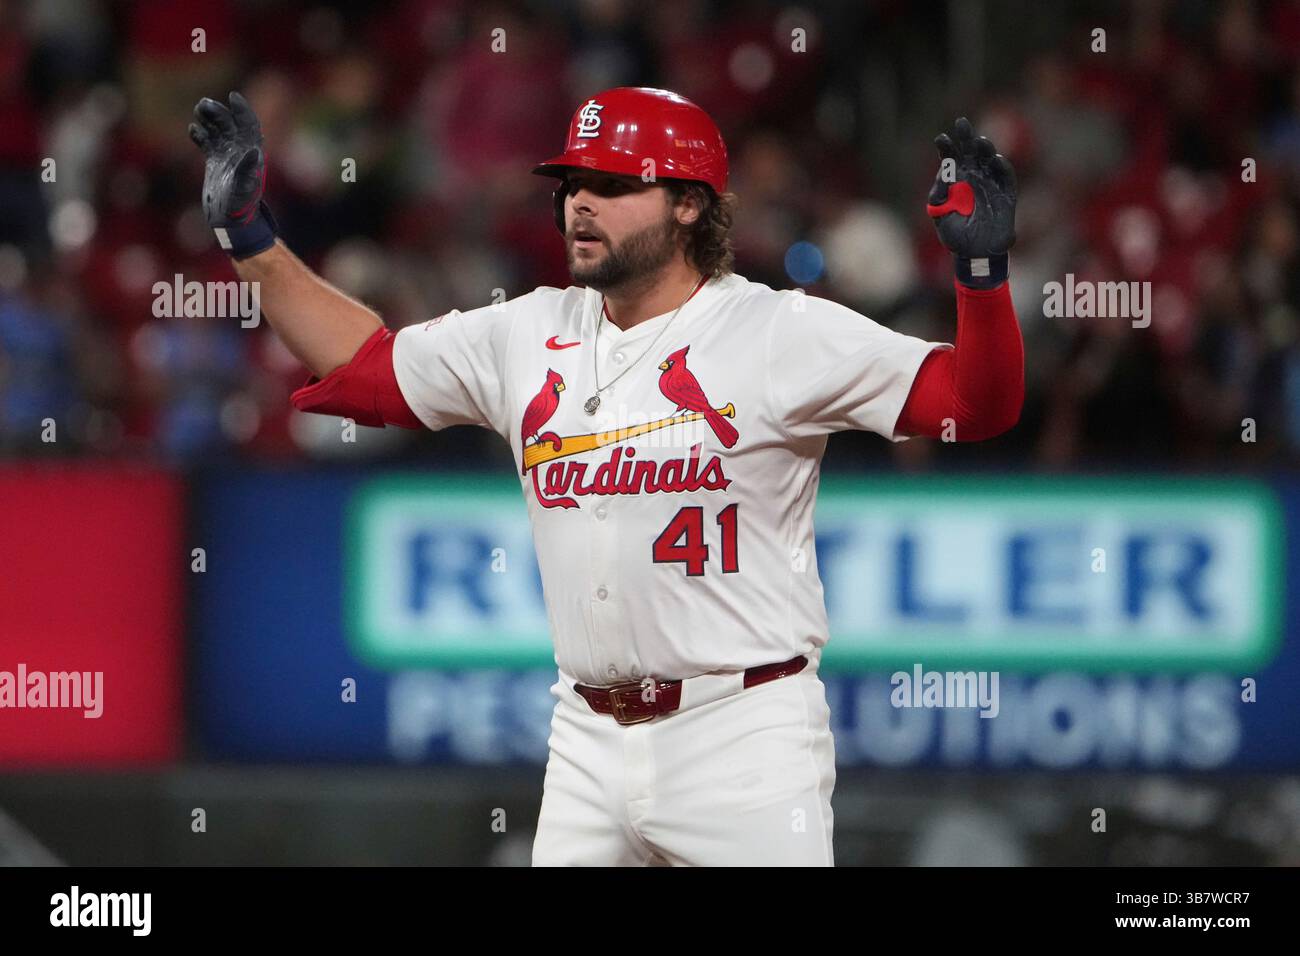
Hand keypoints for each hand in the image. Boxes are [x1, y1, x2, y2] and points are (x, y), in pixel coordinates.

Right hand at [188, 92, 276, 258]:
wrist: (231, 223)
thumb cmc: (241, 208)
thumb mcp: (245, 189)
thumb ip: (247, 170)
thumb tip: (252, 152)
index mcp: (252, 155)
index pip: (249, 126)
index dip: (242, 110)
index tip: (233, 96)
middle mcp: (241, 153)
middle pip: (230, 125)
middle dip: (219, 112)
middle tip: (203, 105)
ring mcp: (227, 157)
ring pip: (218, 131)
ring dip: (209, 119)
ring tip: (198, 111)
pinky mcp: (215, 164)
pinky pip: (208, 143)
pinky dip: (201, 135)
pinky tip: (193, 129)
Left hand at [926, 117, 1016, 286]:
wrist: (975, 254)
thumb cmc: (955, 235)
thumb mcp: (940, 215)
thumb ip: (938, 196)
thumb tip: (943, 173)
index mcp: (956, 180)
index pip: (951, 158)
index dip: (947, 147)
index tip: (941, 139)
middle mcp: (974, 177)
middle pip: (971, 152)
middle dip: (967, 137)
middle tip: (962, 123)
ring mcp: (990, 183)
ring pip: (989, 160)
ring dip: (986, 149)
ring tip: (979, 141)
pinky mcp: (1006, 194)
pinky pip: (1005, 177)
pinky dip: (1002, 167)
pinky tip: (996, 159)